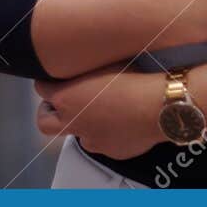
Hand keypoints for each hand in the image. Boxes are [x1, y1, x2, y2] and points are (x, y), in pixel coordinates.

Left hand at [35, 66, 161, 160]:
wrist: (165, 103)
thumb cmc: (141, 75)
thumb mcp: (110, 57)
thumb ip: (91, 61)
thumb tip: (86, 54)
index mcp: (67, 97)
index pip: (41, 88)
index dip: (49, 81)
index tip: (57, 75)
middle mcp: (75, 122)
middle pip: (45, 121)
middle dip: (51, 111)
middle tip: (65, 100)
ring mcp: (93, 140)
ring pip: (78, 134)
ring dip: (84, 122)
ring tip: (104, 108)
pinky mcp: (113, 152)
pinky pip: (104, 142)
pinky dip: (109, 133)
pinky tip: (125, 120)